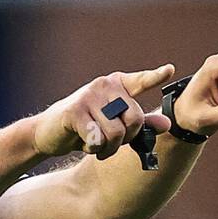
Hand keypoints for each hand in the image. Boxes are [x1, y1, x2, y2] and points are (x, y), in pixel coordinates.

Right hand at [32, 65, 175, 159]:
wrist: (48, 133)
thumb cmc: (85, 128)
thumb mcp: (114, 125)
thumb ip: (141, 125)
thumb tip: (167, 124)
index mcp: (117, 85)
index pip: (140, 81)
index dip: (155, 77)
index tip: (170, 70)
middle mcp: (104, 85)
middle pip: (134, 119)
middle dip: (126, 139)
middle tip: (110, 143)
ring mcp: (89, 96)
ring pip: (116, 132)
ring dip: (108, 148)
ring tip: (96, 144)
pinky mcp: (75, 111)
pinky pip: (97, 138)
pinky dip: (93, 148)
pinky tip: (84, 143)